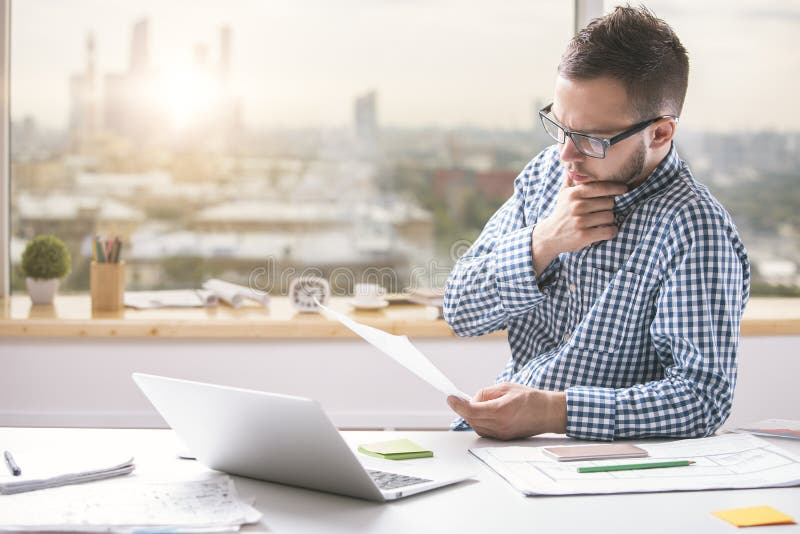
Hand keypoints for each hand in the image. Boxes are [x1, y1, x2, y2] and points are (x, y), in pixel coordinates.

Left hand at [447, 383, 566, 439]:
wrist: (548, 413)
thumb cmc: (530, 398)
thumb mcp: (506, 387)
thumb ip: (486, 393)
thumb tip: (472, 400)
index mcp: (501, 411)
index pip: (471, 410)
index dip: (457, 404)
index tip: (450, 398)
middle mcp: (500, 425)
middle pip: (471, 419)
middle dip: (463, 409)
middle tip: (459, 399)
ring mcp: (501, 434)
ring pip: (475, 426)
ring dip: (470, 416)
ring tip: (477, 405)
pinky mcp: (503, 438)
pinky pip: (483, 431)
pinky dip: (478, 422)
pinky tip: (483, 414)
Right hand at [531, 177, 627, 274]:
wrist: (550, 236)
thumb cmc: (561, 213)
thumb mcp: (563, 194)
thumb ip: (570, 179)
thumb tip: (572, 163)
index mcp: (574, 194)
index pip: (600, 187)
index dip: (615, 187)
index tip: (624, 188)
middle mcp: (577, 206)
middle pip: (609, 202)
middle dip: (609, 207)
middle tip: (602, 211)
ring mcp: (580, 221)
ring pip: (610, 217)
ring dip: (610, 220)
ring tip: (601, 222)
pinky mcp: (584, 236)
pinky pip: (609, 231)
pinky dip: (611, 231)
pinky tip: (606, 231)